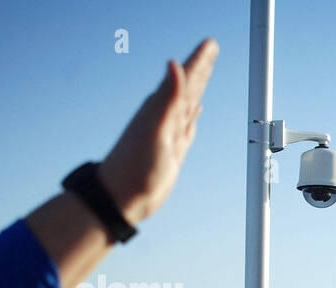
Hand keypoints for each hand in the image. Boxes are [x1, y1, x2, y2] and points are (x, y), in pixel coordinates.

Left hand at [96, 39, 218, 224]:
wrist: (124, 195)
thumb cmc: (136, 165)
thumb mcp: (155, 128)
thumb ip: (167, 97)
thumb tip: (174, 64)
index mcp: (161, 108)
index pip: (185, 78)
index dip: (199, 60)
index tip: (210, 44)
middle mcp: (165, 117)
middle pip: (188, 86)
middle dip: (201, 67)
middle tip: (211, 49)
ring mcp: (169, 133)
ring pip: (188, 103)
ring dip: (198, 88)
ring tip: (205, 73)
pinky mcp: (173, 149)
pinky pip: (187, 126)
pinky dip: (193, 116)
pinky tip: (195, 111)